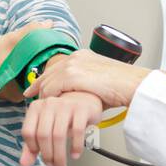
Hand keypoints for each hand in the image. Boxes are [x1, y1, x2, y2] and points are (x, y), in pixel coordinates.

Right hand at [0, 20, 58, 100]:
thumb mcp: (7, 42)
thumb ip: (29, 33)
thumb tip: (50, 24)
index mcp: (25, 88)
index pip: (47, 72)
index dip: (53, 56)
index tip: (54, 43)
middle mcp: (22, 95)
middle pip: (39, 73)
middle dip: (43, 57)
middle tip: (44, 41)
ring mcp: (14, 94)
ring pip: (30, 73)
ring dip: (32, 59)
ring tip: (33, 45)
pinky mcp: (7, 89)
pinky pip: (21, 75)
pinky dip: (23, 64)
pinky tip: (20, 54)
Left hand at [18, 91, 103, 165]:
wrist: (84, 100)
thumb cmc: (61, 117)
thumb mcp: (45, 129)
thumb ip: (32, 146)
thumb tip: (24, 164)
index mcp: (36, 108)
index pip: (28, 131)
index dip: (32, 148)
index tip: (39, 157)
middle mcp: (49, 104)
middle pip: (43, 135)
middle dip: (48, 156)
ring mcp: (65, 105)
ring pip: (59, 135)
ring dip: (60, 155)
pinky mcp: (81, 109)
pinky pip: (77, 131)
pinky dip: (76, 146)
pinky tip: (75, 155)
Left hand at [22, 49, 151, 108]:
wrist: (133, 84)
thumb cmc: (124, 85)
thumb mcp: (100, 80)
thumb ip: (85, 85)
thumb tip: (77, 97)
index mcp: (83, 56)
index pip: (56, 66)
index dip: (44, 79)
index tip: (35, 88)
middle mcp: (76, 57)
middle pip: (48, 72)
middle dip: (38, 87)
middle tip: (32, 99)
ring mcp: (73, 65)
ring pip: (48, 81)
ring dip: (44, 97)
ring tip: (41, 109)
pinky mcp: (72, 75)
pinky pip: (52, 89)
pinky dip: (49, 100)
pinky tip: (50, 108)